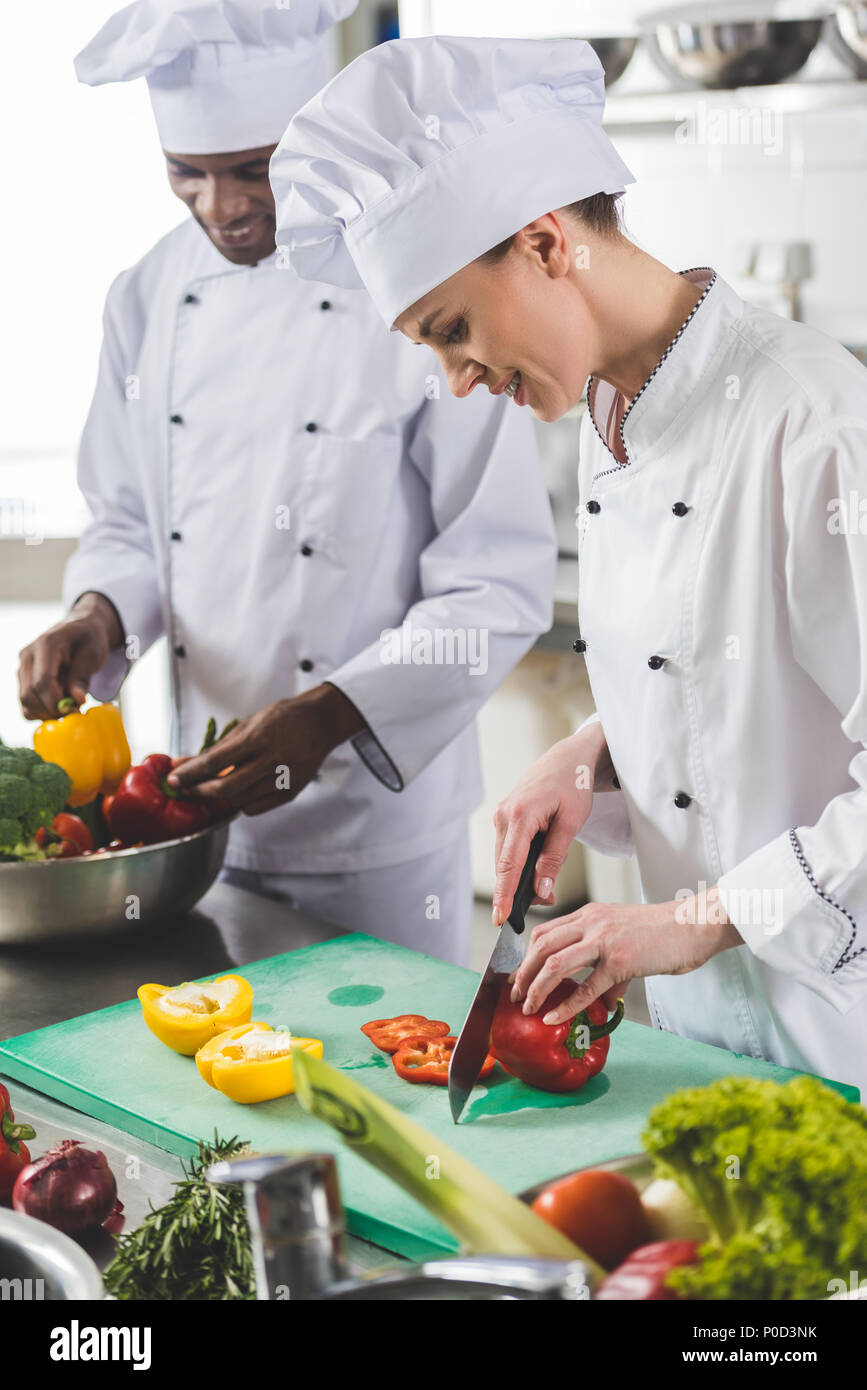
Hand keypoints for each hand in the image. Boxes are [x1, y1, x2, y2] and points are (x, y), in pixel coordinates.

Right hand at [17, 593, 122, 719]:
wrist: (82, 628)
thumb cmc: (89, 638)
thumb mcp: (94, 654)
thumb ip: (82, 676)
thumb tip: (76, 699)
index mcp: (46, 644)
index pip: (42, 682)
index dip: (57, 702)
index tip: (75, 709)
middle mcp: (28, 655)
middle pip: (29, 695)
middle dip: (52, 710)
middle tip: (73, 710)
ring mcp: (23, 666)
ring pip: (25, 702)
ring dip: (47, 712)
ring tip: (67, 703)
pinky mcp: (24, 677)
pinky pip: (26, 702)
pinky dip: (42, 710)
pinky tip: (59, 703)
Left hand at [166, 683, 365, 815]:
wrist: (322, 722)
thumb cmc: (282, 718)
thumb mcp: (249, 724)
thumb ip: (218, 746)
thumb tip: (184, 761)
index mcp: (259, 738)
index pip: (215, 761)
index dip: (190, 773)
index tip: (173, 779)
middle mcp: (272, 760)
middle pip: (226, 787)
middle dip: (199, 791)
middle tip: (185, 789)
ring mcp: (283, 778)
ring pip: (240, 800)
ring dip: (219, 798)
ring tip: (208, 789)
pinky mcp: (291, 792)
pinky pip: (256, 807)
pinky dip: (240, 803)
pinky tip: (237, 792)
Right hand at [491, 722, 613, 927]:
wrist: (567, 759)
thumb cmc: (573, 785)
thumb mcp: (571, 823)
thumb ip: (554, 857)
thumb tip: (541, 889)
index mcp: (521, 815)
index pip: (509, 865)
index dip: (504, 895)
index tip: (501, 919)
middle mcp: (504, 815)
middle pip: (505, 866)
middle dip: (516, 891)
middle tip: (540, 906)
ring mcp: (501, 815)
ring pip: (506, 858)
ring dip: (520, 878)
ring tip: (543, 890)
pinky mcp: (505, 817)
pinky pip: (509, 848)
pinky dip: (519, 864)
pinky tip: (536, 871)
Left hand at [510, 888, 742, 1024]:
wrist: (694, 924)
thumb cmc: (664, 932)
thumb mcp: (626, 937)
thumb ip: (608, 963)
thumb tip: (603, 997)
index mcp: (590, 914)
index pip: (544, 931)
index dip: (525, 955)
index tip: (518, 976)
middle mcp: (591, 923)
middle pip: (541, 946)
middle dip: (523, 973)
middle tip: (516, 995)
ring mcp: (604, 941)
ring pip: (555, 963)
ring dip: (536, 988)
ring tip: (528, 1007)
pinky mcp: (621, 961)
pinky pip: (586, 987)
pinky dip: (566, 1005)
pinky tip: (553, 1017)